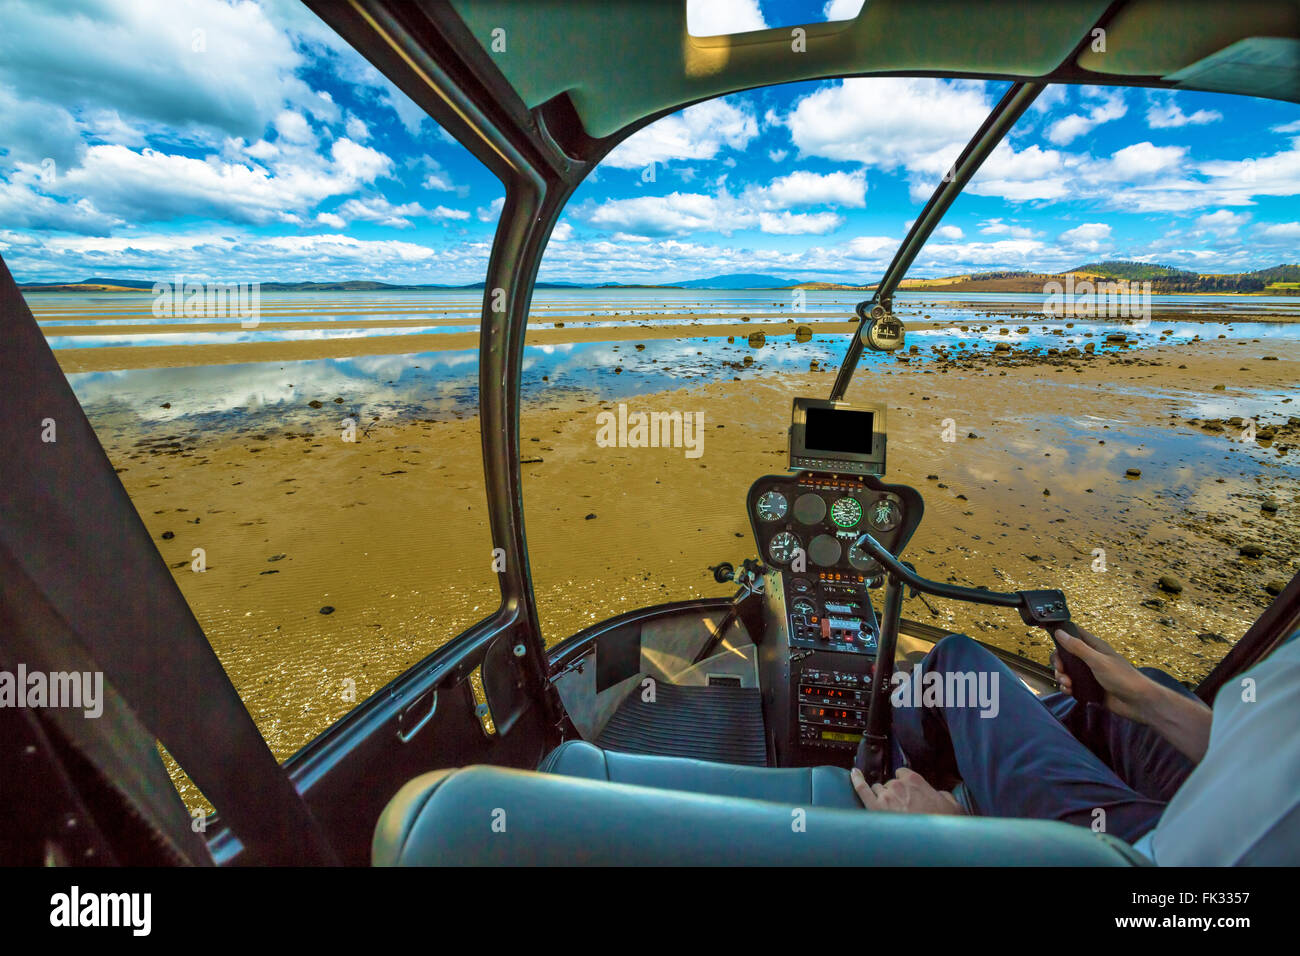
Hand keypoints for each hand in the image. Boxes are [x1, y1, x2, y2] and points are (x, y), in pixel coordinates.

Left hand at [851, 766, 965, 814]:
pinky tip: (854, 774)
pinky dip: (856, 781)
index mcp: (915, 780)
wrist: (931, 842)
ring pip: (878, 789)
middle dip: (894, 792)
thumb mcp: (952, 804)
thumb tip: (938, 794)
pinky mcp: (874, 807)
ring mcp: (884, 796)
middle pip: (890, 782)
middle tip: (902, 805)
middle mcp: (898, 785)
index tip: (907, 788)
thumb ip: (942, 794)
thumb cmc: (941, 823)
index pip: (903, 773)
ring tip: (889, 808)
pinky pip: (861, 789)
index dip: (904, 781)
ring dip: (882, 795)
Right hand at [1052, 625, 1156, 722]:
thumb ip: (1078, 647)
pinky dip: (1067, 688)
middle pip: (1065, 655)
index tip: (1049, 636)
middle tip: (1061, 671)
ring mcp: (1089, 674)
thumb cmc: (1123, 678)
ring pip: (1066, 671)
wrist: (1138, 703)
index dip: (1061, 633)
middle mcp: (1090, 658)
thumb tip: (1060, 632)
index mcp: (1094, 647)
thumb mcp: (1098, 661)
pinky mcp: (1088, 688)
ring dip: (1062, 677)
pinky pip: (1071, 685)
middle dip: (1059, 663)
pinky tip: (1070, 691)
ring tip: (1068, 685)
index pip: (1073, 634)